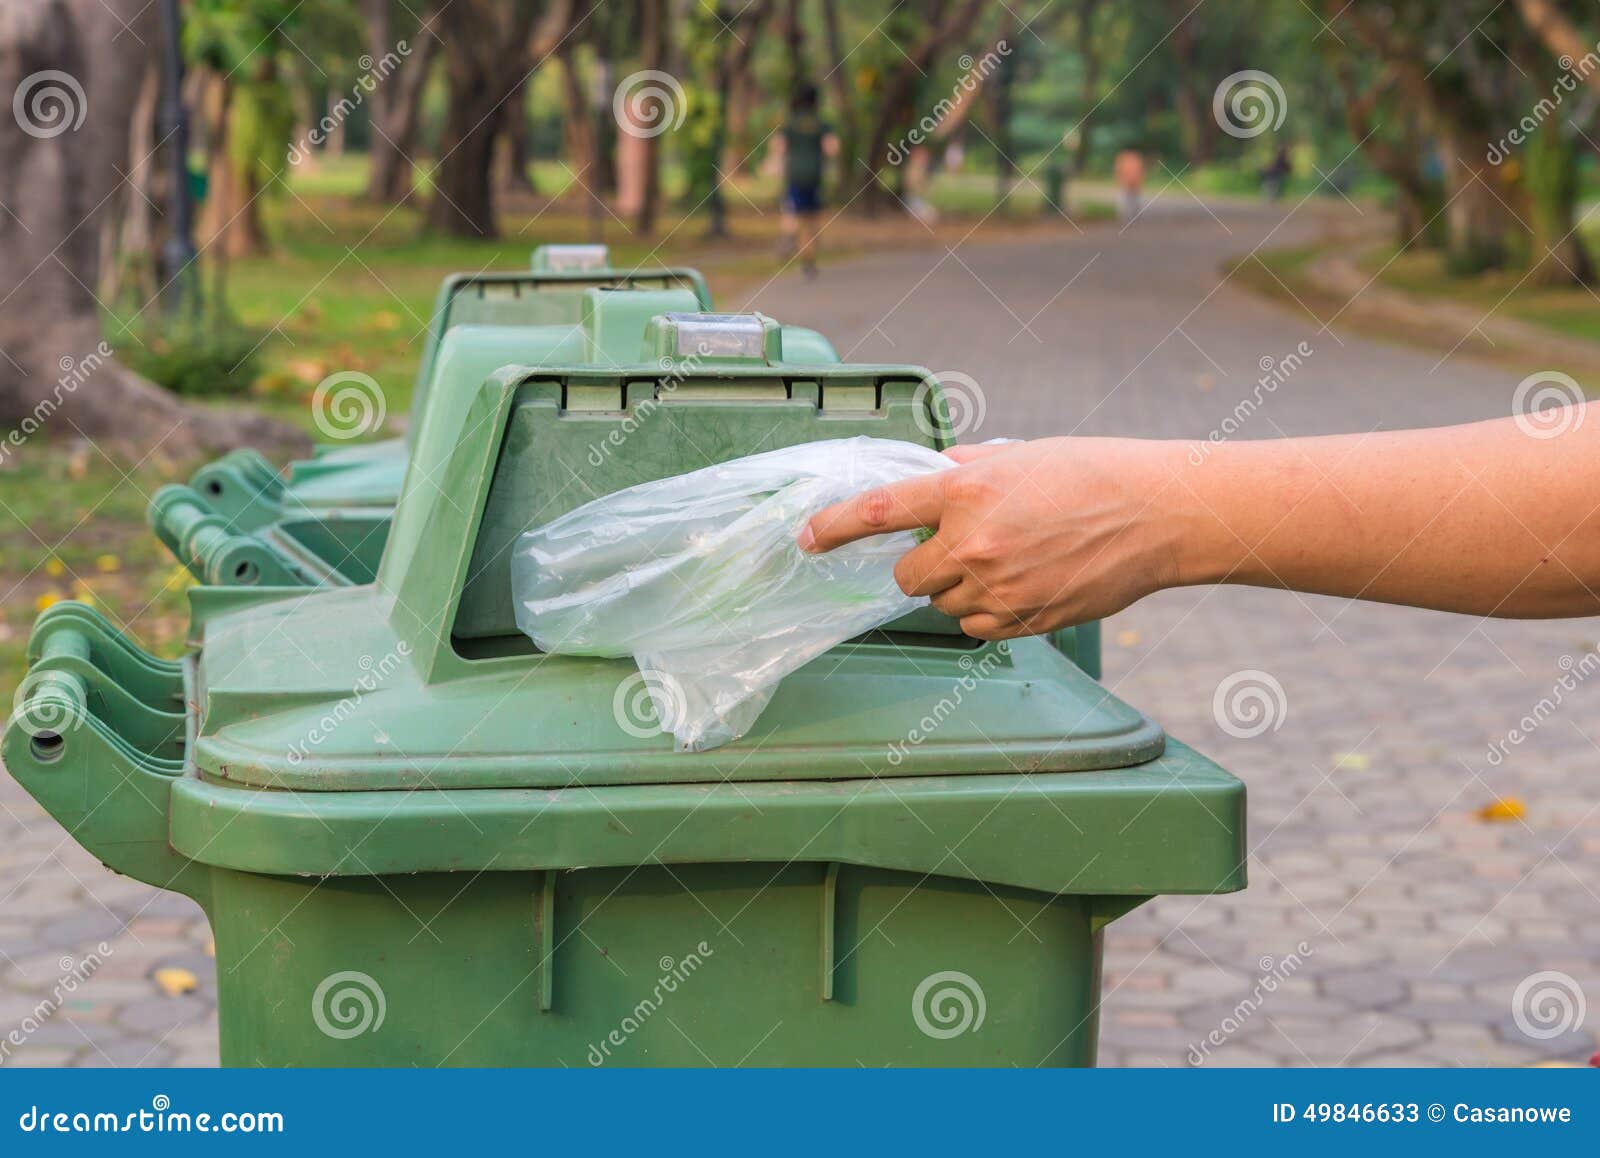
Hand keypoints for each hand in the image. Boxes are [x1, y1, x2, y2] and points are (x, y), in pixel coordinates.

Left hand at [799, 438, 1190, 638]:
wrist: (1158, 514)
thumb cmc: (1092, 473)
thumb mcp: (1019, 455)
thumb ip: (965, 471)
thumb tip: (930, 479)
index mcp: (966, 492)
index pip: (879, 511)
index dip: (833, 528)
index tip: (806, 539)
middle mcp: (974, 543)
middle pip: (908, 576)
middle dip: (922, 564)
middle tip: (961, 545)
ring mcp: (999, 587)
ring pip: (942, 604)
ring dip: (957, 587)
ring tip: (1009, 559)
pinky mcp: (1025, 620)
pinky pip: (976, 627)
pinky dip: (985, 611)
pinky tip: (1024, 583)